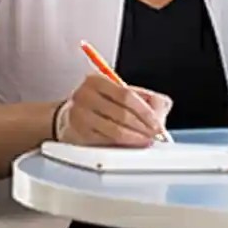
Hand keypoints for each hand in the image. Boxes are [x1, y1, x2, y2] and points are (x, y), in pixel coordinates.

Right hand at [56, 74, 171, 146]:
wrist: (68, 117)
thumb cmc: (101, 104)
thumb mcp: (122, 93)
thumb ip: (146, 99)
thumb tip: (160, 113)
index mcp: (97, 81)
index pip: (127, 96)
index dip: (146, 112)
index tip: (157, 123)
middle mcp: (84, 96)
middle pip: (122, 114)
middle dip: (143, 127)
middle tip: (155, 135)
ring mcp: (79, 116)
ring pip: (114, 130)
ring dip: (134, 138)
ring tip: (145, 141)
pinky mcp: (77, 134)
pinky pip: (104, 141)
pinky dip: (121, 145)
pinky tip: (129, 145)